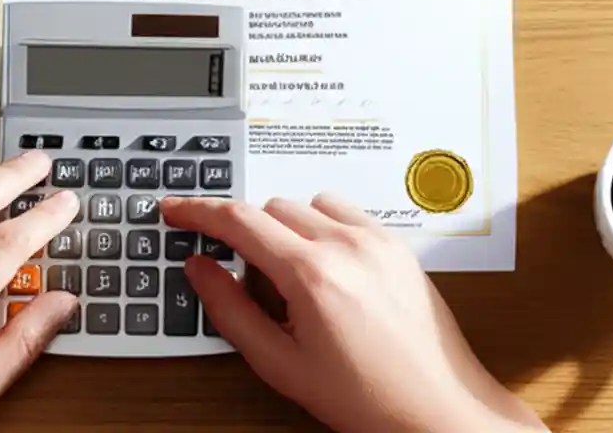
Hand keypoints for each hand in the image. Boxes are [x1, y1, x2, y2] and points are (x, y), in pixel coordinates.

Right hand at [159, 194, 547, 432]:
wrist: (436, 408)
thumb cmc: (366, 397)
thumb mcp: (281, 364)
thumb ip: (231, 311)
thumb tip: (200, 270)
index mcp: (312, 274)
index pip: (239, 221)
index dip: (198, 211)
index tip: (176, 210)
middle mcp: (347, 245)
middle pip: (270, 209)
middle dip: (247, 237)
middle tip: (252, 287)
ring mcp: (376, 240)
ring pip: (307, 205)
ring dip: (287, 229)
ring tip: (295, 284)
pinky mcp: (396, 245)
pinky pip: (345, 212)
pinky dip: (324, 228)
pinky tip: (328, 272)